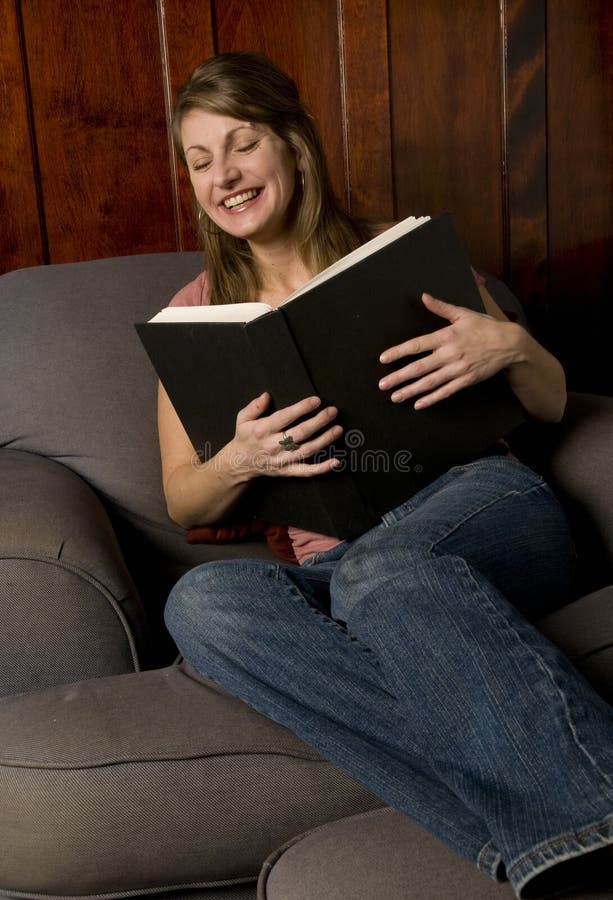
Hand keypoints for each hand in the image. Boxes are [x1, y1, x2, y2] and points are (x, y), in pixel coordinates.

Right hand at [224, 392, 342, 478]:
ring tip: (338, 429)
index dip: (302, 408)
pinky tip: (336, 462)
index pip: (285, 417)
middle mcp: (273, 446)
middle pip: (300, 433)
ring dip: (324, 440)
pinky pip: (306, 471)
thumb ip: (255, 406)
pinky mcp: (286, 471)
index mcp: (263, 430)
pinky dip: (322, 468)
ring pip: (307, 450)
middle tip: (332, 411)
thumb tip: (267, 395)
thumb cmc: (244, 438)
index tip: (316, 400)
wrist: (238, 464)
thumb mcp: (243, 418)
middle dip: (319, 421)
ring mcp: (281, 460)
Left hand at [378, 293, 520, 408]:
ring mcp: (457, 369)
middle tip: (383, 385)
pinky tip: (419, 404)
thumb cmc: (485, 327)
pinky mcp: (466, 380)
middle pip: (419, 368)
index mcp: (446, 336)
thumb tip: (424, 297)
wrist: (510, 344)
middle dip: (398, 377)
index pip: (416, 345)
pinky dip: (431, 399)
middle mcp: (449, 354)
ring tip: (395, 397)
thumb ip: (441, 307)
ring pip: (430, 382)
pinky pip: (446, 392)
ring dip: (411, 391)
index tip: (383, 359)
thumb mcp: (463, 314)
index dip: (398, 352)